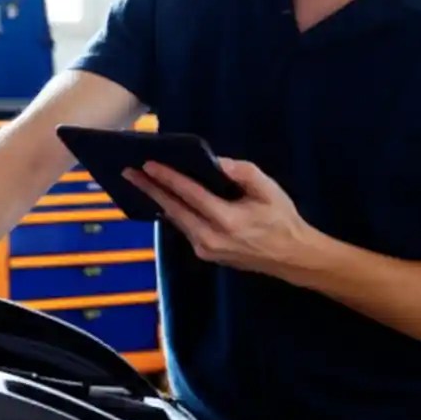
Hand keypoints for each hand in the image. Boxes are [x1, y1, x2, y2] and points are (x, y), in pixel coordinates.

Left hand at [123, 157, 316, 277]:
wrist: (291, 257)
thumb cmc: (282, 220)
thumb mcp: (269, 190)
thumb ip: (243, 173)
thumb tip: (216, 162)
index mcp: (228, 221)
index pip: (190, 195)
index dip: (168, 178)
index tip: (148, 164)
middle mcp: (211, 238)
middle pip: (173, 209)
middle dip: (150, 189)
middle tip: (128, 172)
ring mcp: (205, 250)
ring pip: (175, 220)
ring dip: (158, 200)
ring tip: (140, 182)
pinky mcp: (205, 254)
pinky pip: (184, 228)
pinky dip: (172, 212)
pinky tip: (162, 198)